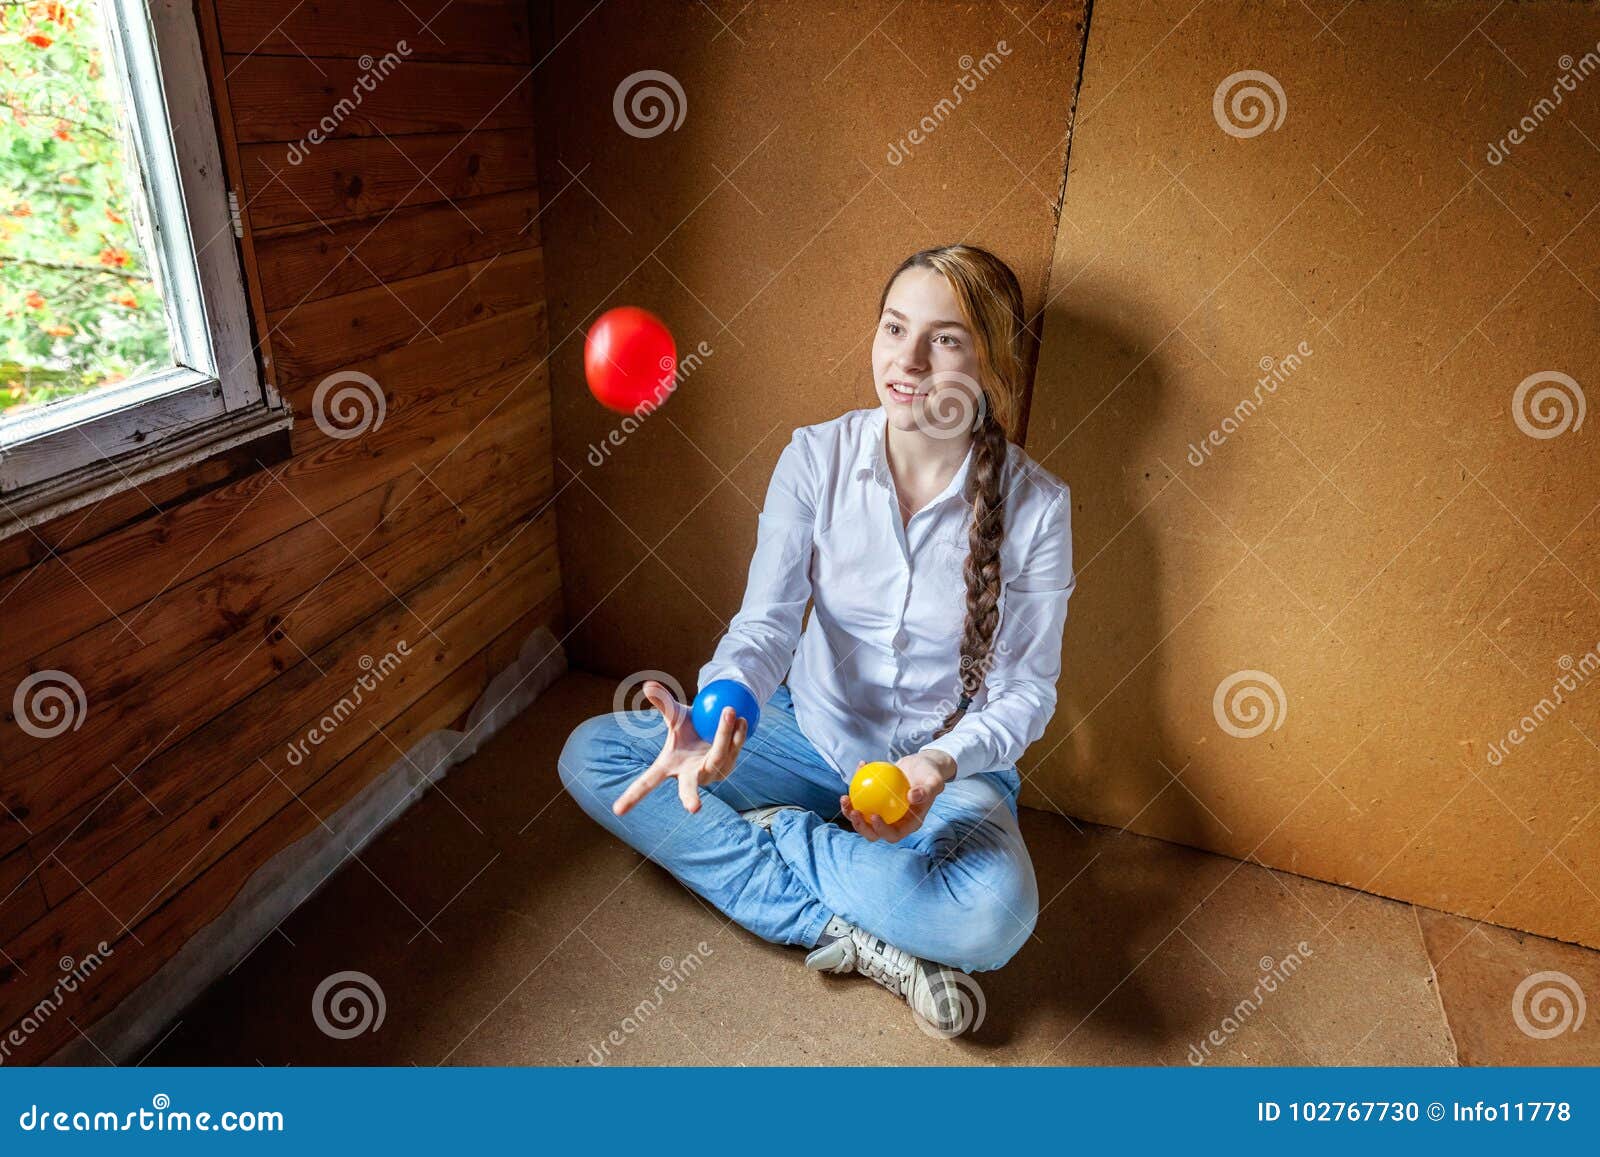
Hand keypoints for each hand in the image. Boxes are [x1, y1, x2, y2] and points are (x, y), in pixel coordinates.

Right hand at [612, 680, 747, 816]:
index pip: (647, 783)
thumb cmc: (689, 726)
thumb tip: (647, 685)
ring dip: (724, 733)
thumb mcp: (675, 715)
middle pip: (688, 788)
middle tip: (693, 809)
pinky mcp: (728, 766)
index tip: (617, 811)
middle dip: (690, 797)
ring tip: (729, 710)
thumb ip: (662, 703)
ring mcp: (711, 774)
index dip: (632, 796)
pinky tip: (741, 719)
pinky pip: (734, 749)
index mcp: (670, 766)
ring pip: (719, 755)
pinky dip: (737, 733)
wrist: (714, 727)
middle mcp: (690, 775)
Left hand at [838, 752, 949, 842]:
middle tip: (854, 811)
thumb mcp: (934, 781)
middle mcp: (894, 821)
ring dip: (850, 811)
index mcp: (908, 824)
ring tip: (844, 798)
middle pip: (873, 832)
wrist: (923, 765)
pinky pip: (862, 797)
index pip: (893, 834)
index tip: (874, 816)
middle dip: (860, 826)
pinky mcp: (874, 800)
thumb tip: (912, 797)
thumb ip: (926, 791)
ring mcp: (883, 812)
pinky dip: (857, 785)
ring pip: (863, 817)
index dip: (881, 831)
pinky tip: (859, 767)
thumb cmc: (931, 775)